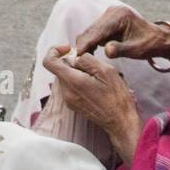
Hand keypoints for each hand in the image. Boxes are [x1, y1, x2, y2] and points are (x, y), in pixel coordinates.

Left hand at [42, 45, 143, 163]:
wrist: (120, 121)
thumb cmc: (116, 97)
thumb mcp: (106, 70)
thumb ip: (86, 59)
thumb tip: (75, 58)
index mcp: (72, 82)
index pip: (49, 62)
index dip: (55, 50)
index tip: (68, 49)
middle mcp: (66, 92)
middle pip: (60, 69)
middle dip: (73, 62)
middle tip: (92, 65)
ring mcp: (69, 100)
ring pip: (66, 77)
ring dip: (78, 72)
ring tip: (97, 77)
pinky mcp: (73, 105)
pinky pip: (71, 87)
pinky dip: (79, 81)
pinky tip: (95, 85)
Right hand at [73, 5, 169, 61]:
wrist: (157, 38)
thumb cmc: (149, 45)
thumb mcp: (137, 50)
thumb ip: (121, 50)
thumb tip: (106, 50)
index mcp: (120, 16)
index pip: (97, 31)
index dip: (85, 45)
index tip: (76, 58)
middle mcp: (112, 12)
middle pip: (90, 30)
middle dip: (82, 45)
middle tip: (76, 62)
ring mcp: (109, 14)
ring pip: (90, 31)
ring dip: (86, 45)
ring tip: (83, 60)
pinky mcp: (107, 20)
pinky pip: (94, 32)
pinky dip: (91, 43)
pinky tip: (91, 54)